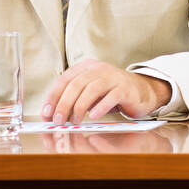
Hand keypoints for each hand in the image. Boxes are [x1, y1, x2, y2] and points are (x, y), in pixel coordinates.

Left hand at [41, 60, 170, 123]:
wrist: (142, 91)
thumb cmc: (111, 93)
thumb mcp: (90, 92)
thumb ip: (75, 98)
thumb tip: (54, 114)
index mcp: (87, 67)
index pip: (64, 79)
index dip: (53, 97)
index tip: (47, 113)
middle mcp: (99, 69)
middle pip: (76, 84)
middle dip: (64, 104)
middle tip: (58, 121)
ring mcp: (113, 77)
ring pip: (91, 89)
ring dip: (80, 107)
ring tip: (75, 121)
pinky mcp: (125, 89)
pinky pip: (111, 97)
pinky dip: (100, 107)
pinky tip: (94, 116)